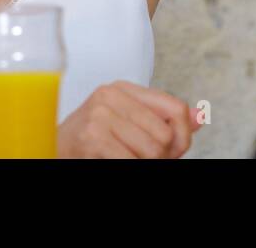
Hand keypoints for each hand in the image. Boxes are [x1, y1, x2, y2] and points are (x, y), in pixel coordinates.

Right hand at [57, 80, 204, 157]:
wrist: (55, 150)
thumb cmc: (93, 142)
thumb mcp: (131, 124)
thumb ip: (166, 120)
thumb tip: (200, 116)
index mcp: (124, 88)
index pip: (176, 108)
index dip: (181, 137)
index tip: (170, 151)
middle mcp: (111, 95)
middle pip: (165, 135)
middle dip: (161, 157)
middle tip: (140, 159)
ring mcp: (100, 115)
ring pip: (152, 151)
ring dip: (145, 165)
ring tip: (127, 159)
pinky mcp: (92, 137)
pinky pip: (131, 161)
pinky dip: (130, 168)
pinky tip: (116, 162)